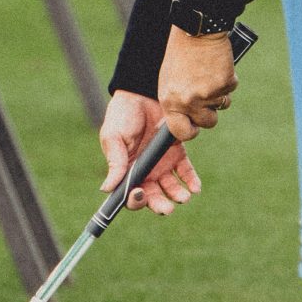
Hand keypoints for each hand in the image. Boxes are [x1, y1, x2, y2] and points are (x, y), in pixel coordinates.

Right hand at [98, 90, 199, 215]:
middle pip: (153, 197)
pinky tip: (195, 187)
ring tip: (184, 197)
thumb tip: (106, 189)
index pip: (130, 195)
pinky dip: (191, 181)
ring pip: (170, 188)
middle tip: (167, 208)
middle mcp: (145, 172)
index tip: (140, 195)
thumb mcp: (113, 137)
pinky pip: (185, 172)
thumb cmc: (122, 115)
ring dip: (177, 196)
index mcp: (126, 171)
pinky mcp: (177, 153)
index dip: (135, 200)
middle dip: (160, 205)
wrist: (142, 93)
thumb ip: (114, 162)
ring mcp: (162, 164)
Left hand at [158, 26, 237, 143]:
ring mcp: (207, 93)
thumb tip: (186, 120)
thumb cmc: (181, 52)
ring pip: (222, 105)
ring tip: (209, 74)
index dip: (190, 130)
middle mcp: (188, 101)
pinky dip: (227, 79)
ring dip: (220, 94)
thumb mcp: (170, 80)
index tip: (195, 126)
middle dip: (211, 111)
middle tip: (206, 94)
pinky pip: (230, 88)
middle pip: (208, 122)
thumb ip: (176, 102)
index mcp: (170, 101)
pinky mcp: (224, 83)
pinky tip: (217, 65)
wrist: (196, 29)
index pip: (181, 132)